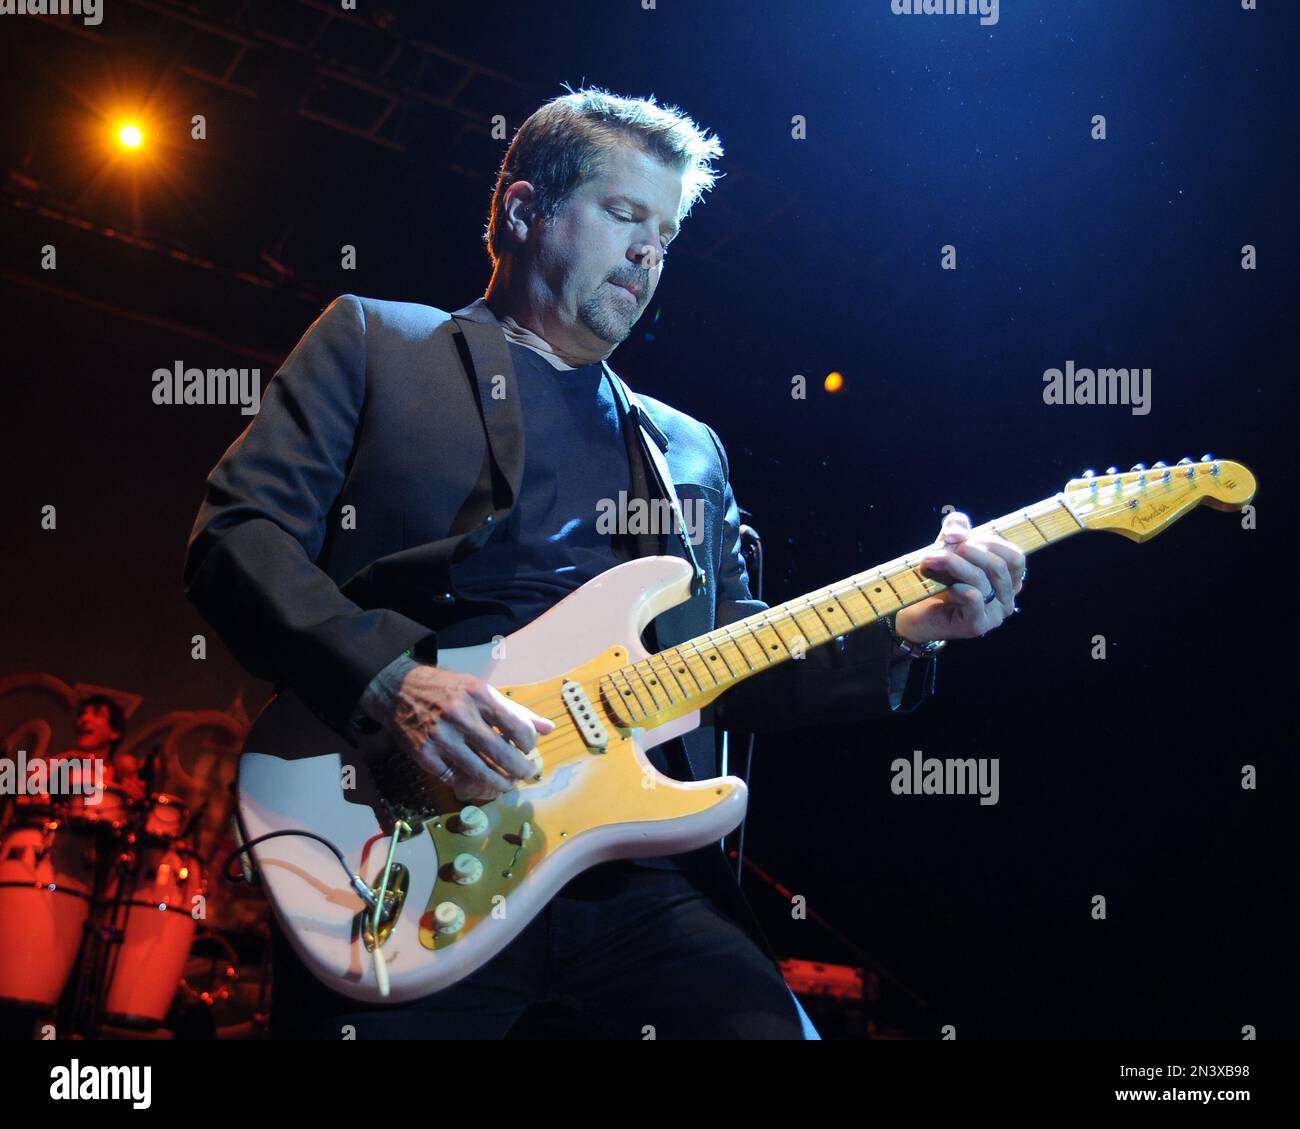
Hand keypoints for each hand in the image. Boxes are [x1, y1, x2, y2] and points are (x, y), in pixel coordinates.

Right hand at [380, 665, 554, 799]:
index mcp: (479, 696)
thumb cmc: (448, 690)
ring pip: (482, 774)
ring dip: (501, 784)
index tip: (527, 748)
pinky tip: (482, 784)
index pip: (519, 728)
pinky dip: (474, 786)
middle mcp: (460, 717)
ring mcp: (441, 738)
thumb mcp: (482, 691)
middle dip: (522, 770)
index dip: (529, 744)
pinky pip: (456, 780)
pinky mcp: (425, 756)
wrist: (399, 690)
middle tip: (526, 773)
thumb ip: (516, 711)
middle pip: (504, 756)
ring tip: (508, 783)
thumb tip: (548, 728)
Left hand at [894, 510, 1026, 643]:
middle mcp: (1007, 599)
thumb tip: (958, 532)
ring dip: (952, 564)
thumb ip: (957, 528)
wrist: (915, 610)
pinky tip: (945, 588)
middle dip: (968, 550)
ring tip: (929, 559)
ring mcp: (995, 615)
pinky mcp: (977, 626)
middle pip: (998, 566)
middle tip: (942, 547)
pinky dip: (956, 587)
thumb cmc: (938, 577)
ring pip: (981, 580)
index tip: (963, 538)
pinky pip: (973, 598)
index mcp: (1009, 580)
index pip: (1015, 557)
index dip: (991, 542)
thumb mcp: (949, 545)